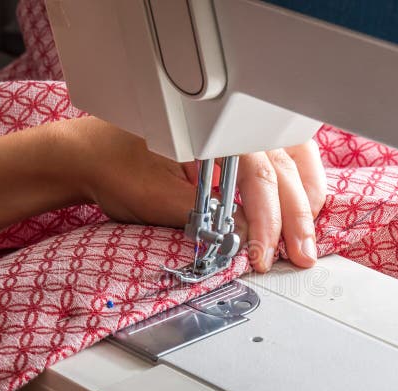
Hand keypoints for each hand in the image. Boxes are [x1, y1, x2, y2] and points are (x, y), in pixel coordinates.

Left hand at [57, 117, 326, 271]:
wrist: (90, 155)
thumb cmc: (118, 168)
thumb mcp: (161, 199)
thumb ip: (208, 217)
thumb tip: (247, 237)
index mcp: (216, 133)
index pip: (259, 179)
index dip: (268, 223)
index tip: (264, 256)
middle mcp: (233, 126)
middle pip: (285, 169)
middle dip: (296, 218)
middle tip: (301, 256)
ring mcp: (239, 132)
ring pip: (293, 159)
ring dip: (304, 201)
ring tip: (306, 239)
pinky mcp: (238, 146)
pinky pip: (284, 159)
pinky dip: (298, 184)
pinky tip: (303, 208)